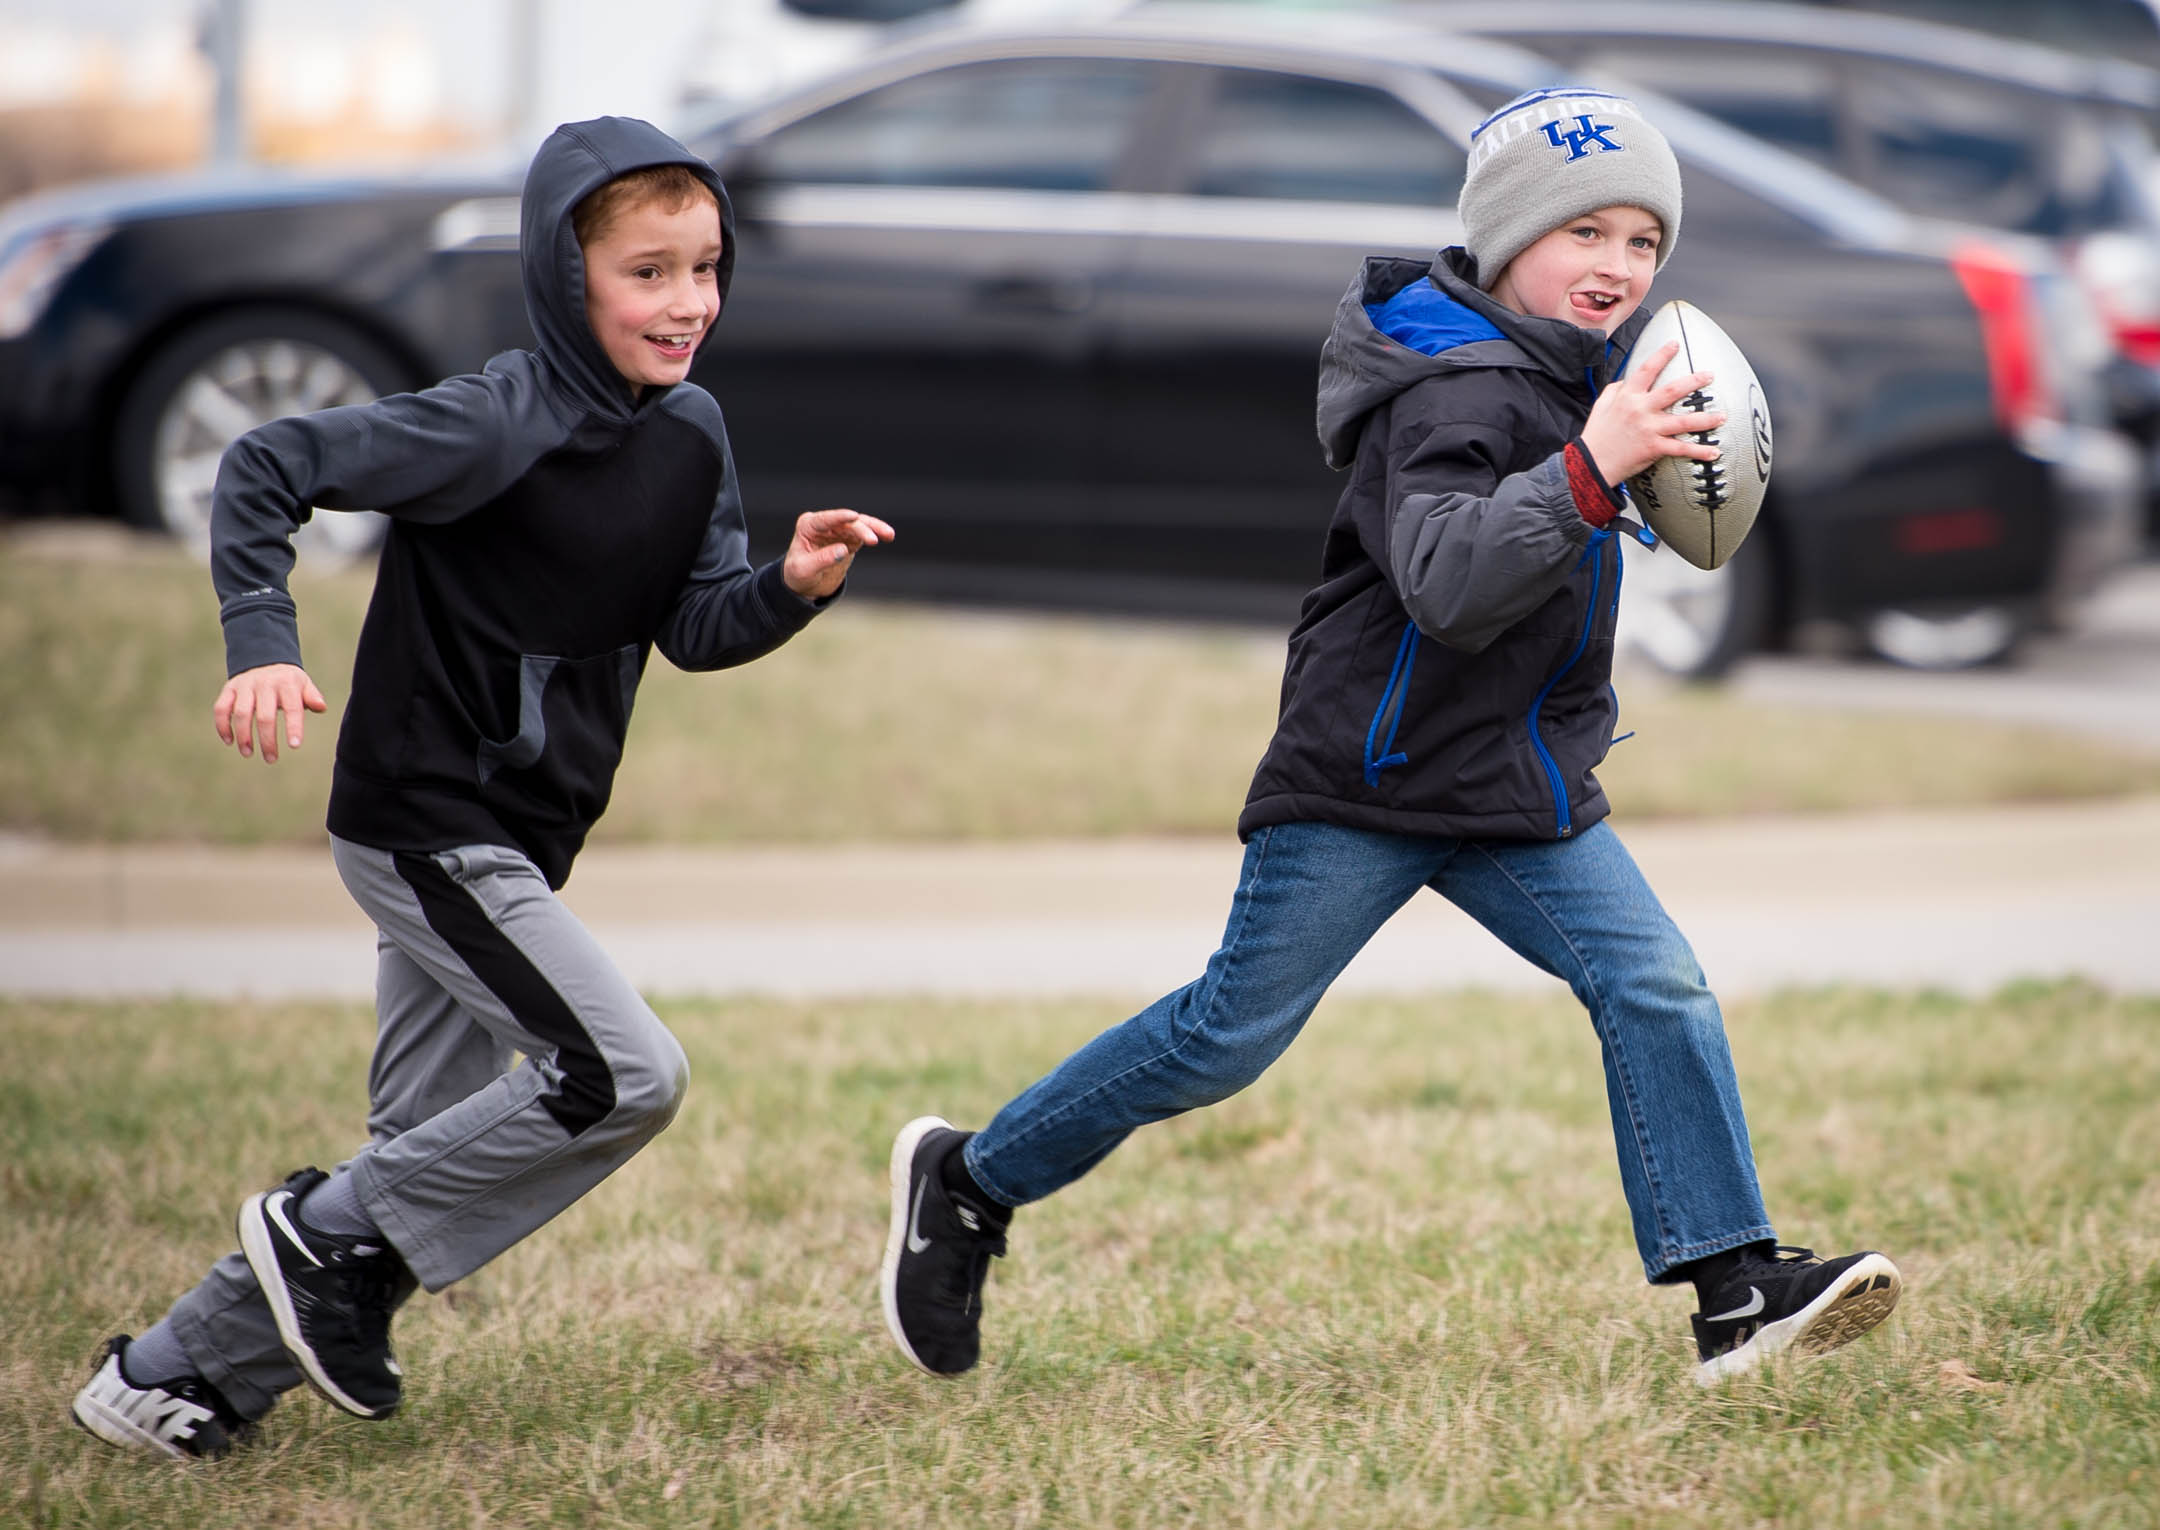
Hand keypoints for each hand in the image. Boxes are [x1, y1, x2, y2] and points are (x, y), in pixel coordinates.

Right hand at [213, 663, 326, 763]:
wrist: (264, 659)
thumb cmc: (288, 681)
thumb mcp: (304, 684)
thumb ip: (312, 697)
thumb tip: (321, 707)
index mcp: (287, 684)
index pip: (292, 708)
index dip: (294, 727)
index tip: (295, 746)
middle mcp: (264, 684)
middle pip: (264, 716)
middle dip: (267, 740)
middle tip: (271, 759)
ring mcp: (244, 686)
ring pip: (241, 713)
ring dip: (244, 736)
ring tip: (248, 753)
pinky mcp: (229, 689)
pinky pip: (221, 708)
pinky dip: (222, 726)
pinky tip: (229, 741)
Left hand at [782, 508, 895, 599]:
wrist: (805, 584)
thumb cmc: (798, 575)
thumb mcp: (804, 570)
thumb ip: (822, 559)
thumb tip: (843, 550)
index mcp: (808, 526)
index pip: (825, 519)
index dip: (840, 517)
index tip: (854, 516)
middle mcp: (824, 525)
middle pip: (846, 523)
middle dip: (861, 529)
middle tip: (873, 540)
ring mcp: (838, 530)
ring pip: (859, 525)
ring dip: (874, 528)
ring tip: (889, 535)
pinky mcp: (849, 539)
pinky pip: (864, 534)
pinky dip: (876, 534)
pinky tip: (888, 536)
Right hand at [1579, 340, 1727, 483]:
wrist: (1591, 463)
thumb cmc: (1596, 435)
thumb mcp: (1601, 405)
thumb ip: (1616, 389)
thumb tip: (1627, 379)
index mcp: (1627, 396)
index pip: (1647, 369)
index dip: (1662, 354)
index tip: (1675, 344)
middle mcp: (1641, 409)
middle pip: (1673, 390)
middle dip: (1695, 381)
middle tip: (1709, 375)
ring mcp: (1649, 428)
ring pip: (1684, 421)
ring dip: (1706, 418)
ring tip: (1722, 416)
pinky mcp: (1654, 448)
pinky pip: (1681, 448)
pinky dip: (1699, 451)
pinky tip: (1714, 452)